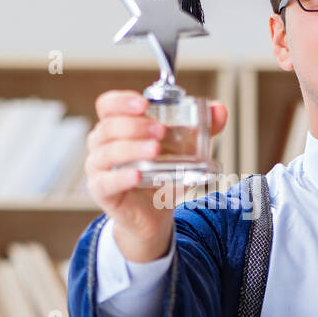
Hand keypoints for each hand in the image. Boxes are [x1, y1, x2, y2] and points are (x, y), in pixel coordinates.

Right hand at [85, 89, 227, 261]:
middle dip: (136, 125)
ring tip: (155, 150)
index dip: (122, 101)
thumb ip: (203, 129)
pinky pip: (105, 182)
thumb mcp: (185, 151)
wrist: (154, 215)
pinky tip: (137, 174)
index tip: (145, 104)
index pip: (108, 105)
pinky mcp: (101, 191)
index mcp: (118, 127)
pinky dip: (120, 177)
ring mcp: (99, 168)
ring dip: (131, 147)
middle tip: (161, 131)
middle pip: (108, 127)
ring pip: (106, 152)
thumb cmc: (161, 176)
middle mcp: (102, 144)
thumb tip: (219, 109)